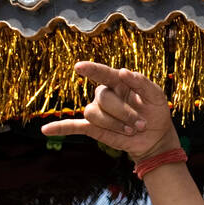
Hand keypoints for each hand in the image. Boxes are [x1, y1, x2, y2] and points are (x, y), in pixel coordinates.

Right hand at [40, 61, 178, 160]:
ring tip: (131, 130)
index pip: (103, 73)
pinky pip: (73, 126)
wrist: (155, 137)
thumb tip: (123, 72)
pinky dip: (60, 127)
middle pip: (102, 98)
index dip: (92, 70)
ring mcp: (99, 111)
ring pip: (94, 113)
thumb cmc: (156, 112)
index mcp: (119, 82)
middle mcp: (105, 94)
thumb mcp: (157, 96)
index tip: (79, 67)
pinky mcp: (94, 128)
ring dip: (114, 124)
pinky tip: (46, 130)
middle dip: (123, 112)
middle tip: (140, 124)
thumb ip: (142, 83)